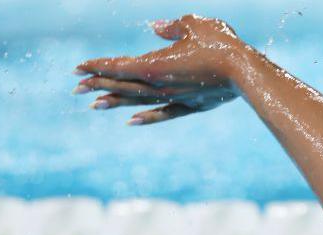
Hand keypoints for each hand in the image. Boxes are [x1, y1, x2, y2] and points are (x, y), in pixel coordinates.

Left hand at [74, 15, 245, 124]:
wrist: (247, 72)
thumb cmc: (220, 43)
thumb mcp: (194, 25)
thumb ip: (171, 27)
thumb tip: (157, 28)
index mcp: (156, 64)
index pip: (118, 66)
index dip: (97, 66)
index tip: (77, 69)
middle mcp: (160, 85)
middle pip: (124, 85)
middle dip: (98, 84)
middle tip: (76, 88)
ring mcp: (175, 97)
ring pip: (139, 101)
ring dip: (116, 101)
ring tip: (95, 105)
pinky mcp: (191, 105)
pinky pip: (164, 112)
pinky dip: (147, 117)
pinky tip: (133, 121)